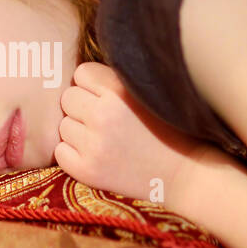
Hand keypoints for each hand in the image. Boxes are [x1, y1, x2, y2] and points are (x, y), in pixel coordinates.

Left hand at [55, 62, 212, 206]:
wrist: (186, 174)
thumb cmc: (168, 129)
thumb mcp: (149, 92)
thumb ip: (115, 80)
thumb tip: (79, 74)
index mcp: (120, 90)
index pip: (82, 73)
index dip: (93, 85)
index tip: (109, 98)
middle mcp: (103, 115)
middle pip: (68, 98)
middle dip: (83, 107)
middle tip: (107, 121)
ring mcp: (93, 145)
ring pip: (63, 125)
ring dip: (78, 131)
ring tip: (106, 139)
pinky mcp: (87, 170)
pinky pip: (60, 152)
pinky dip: (73, 154)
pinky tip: (98, 156)